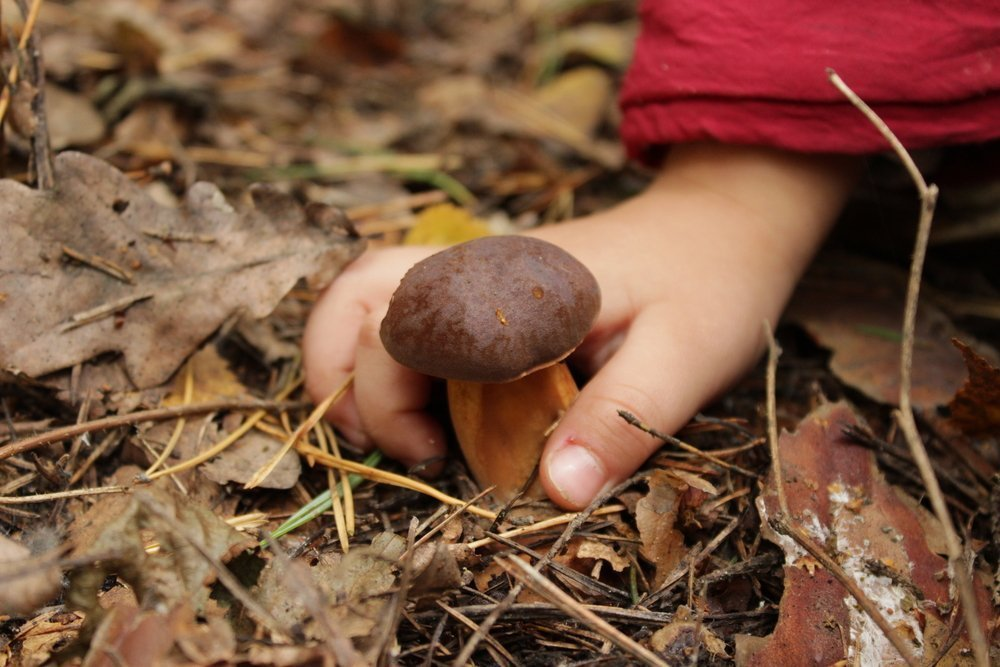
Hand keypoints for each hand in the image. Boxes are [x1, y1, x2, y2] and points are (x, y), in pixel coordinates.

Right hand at [302, 143, 858, 507]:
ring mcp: (477, 268)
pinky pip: (402, 300)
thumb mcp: (684, 359)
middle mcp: (479, 268)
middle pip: (357, 296)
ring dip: (348, 356)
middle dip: (342, 377)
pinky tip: (422, 397)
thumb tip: (559, 492)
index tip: (437, 459)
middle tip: (383, 444)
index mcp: (514, 287)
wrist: (721, 221)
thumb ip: (620, 418)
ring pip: (367, 288)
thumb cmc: (709, 285)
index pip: (397, 331)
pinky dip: (380, 348)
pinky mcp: (485, 282)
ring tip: (383, 425)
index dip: (389, 405)